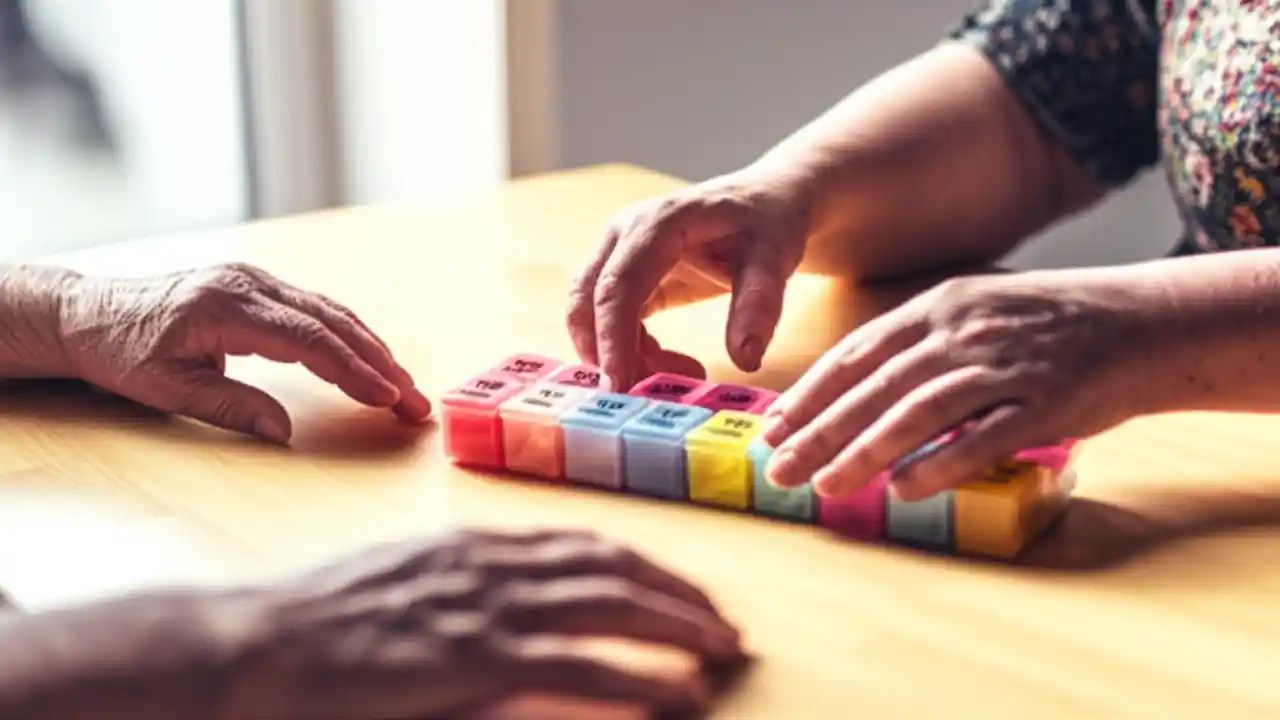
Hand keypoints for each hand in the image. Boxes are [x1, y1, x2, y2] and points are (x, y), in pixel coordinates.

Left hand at [57, 262, 430, 442]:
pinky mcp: (259, 286)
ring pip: (331, 312)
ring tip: (404, 386)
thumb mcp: (167, 390)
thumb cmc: (122, 352)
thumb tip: (285, 433)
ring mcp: (257, 280)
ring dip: (372, 349)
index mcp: (227, 306)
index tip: (387, 397)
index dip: (352, 370)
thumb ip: (230, 408)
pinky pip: (317, 308)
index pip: (308, 340)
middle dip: (379, 363)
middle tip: (415, 401)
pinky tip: (371, 358)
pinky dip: (349, 335)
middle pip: (332, 322)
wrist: (89, 313)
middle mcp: (249, 284)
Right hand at [227, 528, 742, 717]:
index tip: (685, 590)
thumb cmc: (317, 621)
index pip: (584, 544)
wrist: (253, 645)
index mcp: (473, 545)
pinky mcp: (473, 658)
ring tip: (722, 651)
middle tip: (726, 625)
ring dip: (676, 626)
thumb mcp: (401, 583)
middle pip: (611, 566)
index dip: (646, 566)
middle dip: (678, 594)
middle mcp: (489, 564)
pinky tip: (675, 692)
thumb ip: (462, 583)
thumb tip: (517, 596)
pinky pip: (578, 664)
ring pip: (608, 605)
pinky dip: (636, 677)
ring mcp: (483, 609)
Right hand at [567, 167, 810, 389]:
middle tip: (646, 395)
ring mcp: (618, 252)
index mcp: (658, 223)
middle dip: (607, 354)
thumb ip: (760, 304)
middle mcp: (625, 233)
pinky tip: (670, 363)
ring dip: (622, 355)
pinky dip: (630, 349)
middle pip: (588, 301)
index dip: (613, 339)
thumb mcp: (776, 258)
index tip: (618, 387)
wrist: (767, 200)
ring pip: (591, 314)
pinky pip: (609, 319)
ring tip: (683, 373)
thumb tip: (746, 359)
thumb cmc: (769, 222)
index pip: (618, 286)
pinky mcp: (624, 273)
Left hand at [760, 270, 1160, 500]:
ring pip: (917, 413)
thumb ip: (921, 347)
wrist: (1145, 321)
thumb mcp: (978, 313)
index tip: (772, 428)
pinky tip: (902, 490)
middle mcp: (963, 332)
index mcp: (940, 307)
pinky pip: (982, 438)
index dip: (809, 393)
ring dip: (863, 452)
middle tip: (776, 469)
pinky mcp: (1045, 403)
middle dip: (817, 431)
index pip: (856, 354)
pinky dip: (939, 464)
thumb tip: (858, 396)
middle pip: (874, 388)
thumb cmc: (1052, 325)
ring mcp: (1005, 366)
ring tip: (825, 485)